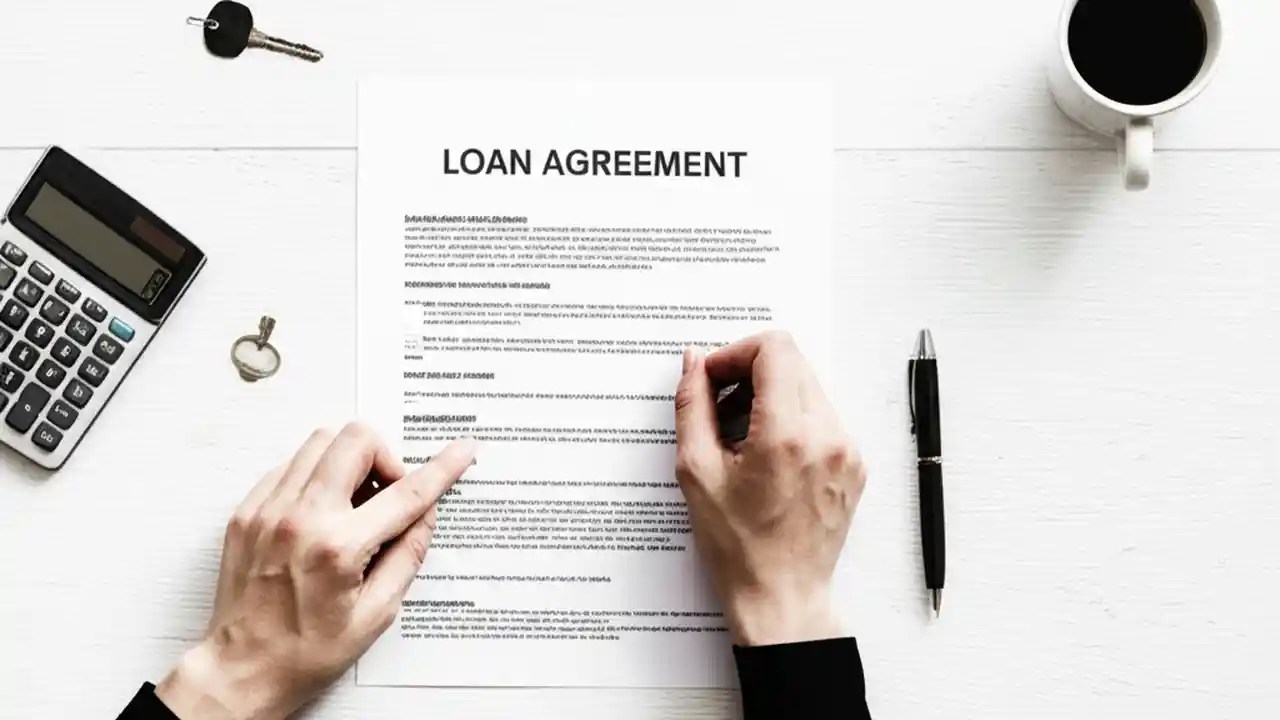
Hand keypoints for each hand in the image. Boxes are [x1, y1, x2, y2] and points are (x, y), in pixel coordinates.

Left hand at [155, 425, 475, 719]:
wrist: (241, 668)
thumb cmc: (303, 651)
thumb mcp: (376, 613)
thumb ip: (408, 554)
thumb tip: (425, 514)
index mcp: (338, 547)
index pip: (405, 493)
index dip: (441, 468)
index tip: (460, 452)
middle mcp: (299, 518)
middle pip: (355, 440)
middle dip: (385, 457)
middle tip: (389, 492)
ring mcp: (268, 509)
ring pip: (321, 441)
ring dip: (349, 461)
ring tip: (354, 502)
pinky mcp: (247, 510)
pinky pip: (290, 465)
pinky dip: (316, 476)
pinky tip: (322, 511)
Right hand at [673, 331, 865, 645]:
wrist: (781, 597)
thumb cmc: (738, 548)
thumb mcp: (697, 472)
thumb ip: (693, 406)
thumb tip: (694, 363)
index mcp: (787, 435)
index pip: (774, 349)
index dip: (735, 353)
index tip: (713, 378)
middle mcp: (827, 436)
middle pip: (791, 362)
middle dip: (749, 373)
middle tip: (719, 407)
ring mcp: (846, 450)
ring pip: (807, 386)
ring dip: (769, 395)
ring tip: (738, 436)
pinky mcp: (853, 463)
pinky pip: (821, 416)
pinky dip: (790, 419)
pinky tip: (763, 453)